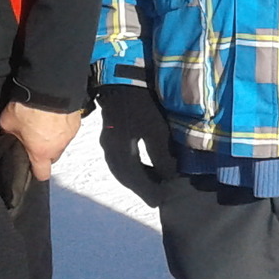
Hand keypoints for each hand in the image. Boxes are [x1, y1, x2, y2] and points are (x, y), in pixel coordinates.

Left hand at [0, 100, 84, 181]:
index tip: (33, 169)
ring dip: (54, 137)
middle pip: (53, 157)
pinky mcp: (77, 121)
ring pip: (61, 142)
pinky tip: (52, 115)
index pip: (42, 174)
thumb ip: (9, 133)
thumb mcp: (7, 122)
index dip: (36, 173)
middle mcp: (58, 146)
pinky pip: (68, 128)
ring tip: (44, 123)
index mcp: (40, 152)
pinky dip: (61, 124)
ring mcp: (70, 134)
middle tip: (34, 139)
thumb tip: (9, 134)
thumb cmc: (29, 107)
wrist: (48, 88)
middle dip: (45, 151)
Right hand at [93, 82, 177, 206]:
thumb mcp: (156, 131)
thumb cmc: (141, 104)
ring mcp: (109, 140)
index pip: (135, 180)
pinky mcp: (112, 130)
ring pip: (123, 167)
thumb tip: (169, 177)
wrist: (123, 76)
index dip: (148, 192)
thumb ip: (162, 156)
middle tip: (156, 196)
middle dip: (142, 187)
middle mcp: (110, 150)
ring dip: (138, 176)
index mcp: (120, 153)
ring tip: (154, 180)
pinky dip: (134, 164)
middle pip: (126, 176)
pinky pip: (122, 156)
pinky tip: (145, 162)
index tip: (160, 203)